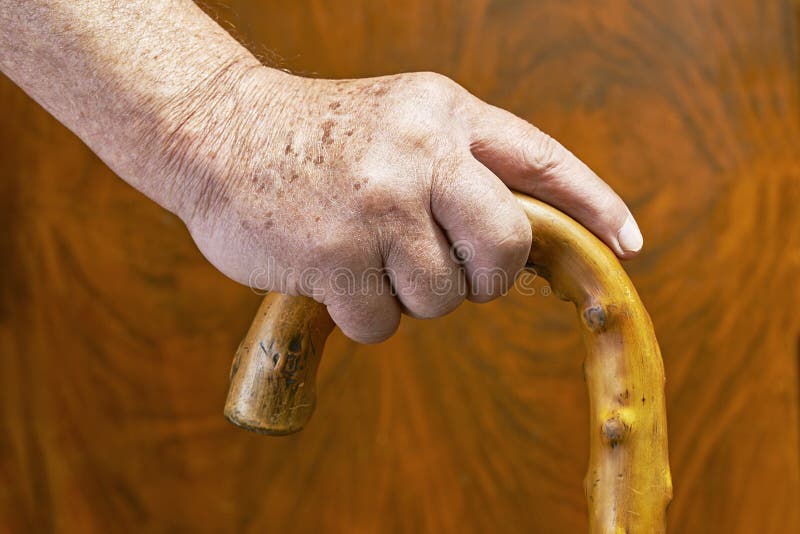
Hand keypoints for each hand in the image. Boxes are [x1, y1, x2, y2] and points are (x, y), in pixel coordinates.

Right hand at [158, 67, 642, 342]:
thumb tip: (522, 248)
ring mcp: (376, 204)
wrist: (219, 133)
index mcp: (444, 114)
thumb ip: (462, 169)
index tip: (630, 246)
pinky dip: (363, 316)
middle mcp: (419, 152)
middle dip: (486, 279)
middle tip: (449, 272)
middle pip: (506, 248)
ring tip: (365, 257)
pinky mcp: (334, 255)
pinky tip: (330, 275)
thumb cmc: (318, 140)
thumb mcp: (400, 124)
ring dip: (409, 296)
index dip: (595, 207)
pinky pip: (383, 324)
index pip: (542, 163)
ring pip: (443, 298)